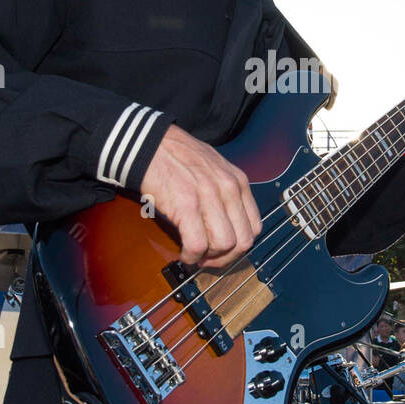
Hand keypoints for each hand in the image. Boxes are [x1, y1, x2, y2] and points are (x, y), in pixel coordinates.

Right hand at [140, 124, 261, 268]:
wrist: (149, 144)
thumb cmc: (177, 157)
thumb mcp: (215, 168)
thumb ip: (226, 193)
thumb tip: (227, 226)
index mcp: (238, 181)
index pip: (255, 227)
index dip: (239, 247)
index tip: (224, 251)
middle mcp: (229, 188)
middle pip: (243, 241)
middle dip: (226, 257)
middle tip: (208, 259)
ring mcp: (209, 196)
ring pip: (224, 245)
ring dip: (209, 258)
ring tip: (195, 255)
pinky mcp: (186, 205)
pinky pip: (198, 244)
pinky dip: (191, 256)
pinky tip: (184, 253)